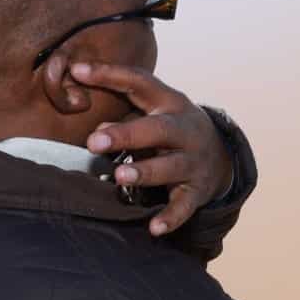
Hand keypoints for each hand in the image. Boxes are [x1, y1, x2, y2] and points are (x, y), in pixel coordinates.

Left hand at [68, 62, 235, 237]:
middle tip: (95, 141)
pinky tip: (154, 228)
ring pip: (170, 167)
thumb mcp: (153, 115)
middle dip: (126, 135)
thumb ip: (123, 118)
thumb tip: (96, 132)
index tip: (77, 71)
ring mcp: (193, 161)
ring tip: (121, 176)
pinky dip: (171, 217)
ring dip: (146, 172)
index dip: (110, 75)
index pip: (140, 83)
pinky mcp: (197, 190)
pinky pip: (184, 205)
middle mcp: (184, 130)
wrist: (222, 155)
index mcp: (170, 103)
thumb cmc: (170, 131)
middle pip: (157, 130)